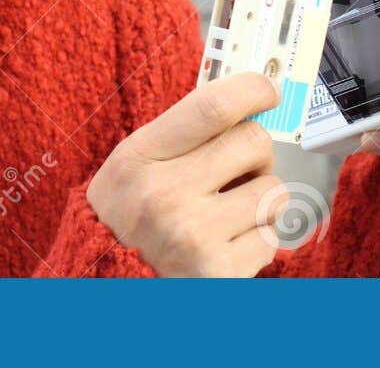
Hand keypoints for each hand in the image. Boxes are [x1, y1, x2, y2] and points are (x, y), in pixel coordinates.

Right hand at [87, 72, 289, 275]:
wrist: (108, 290)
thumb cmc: (128, 220)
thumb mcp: (133, 166)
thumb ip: (182, 133)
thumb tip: (246, 102)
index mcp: (139, 158)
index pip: (211, 107)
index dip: (252, 89)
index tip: (269, 91)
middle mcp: (164, 195)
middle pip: (253, 141)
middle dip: (257, 153)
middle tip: (240, 169)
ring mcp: (194, 236)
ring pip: (272, 190)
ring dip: (260, 200)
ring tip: (230, 213)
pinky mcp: (219, 273)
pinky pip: (271, 239)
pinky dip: (257, 241)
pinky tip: (227, 246)